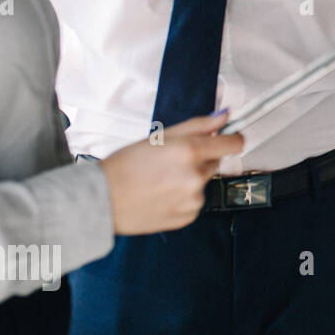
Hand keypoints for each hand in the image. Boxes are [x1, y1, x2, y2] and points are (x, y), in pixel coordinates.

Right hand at [99, 112, 243, 234]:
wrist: (101, 201)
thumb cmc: (124, 167)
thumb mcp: (159, 137)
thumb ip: (197, 126)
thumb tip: (223, 117)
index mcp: (189, 151)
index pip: (233, 144)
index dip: (232, 139)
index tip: (229, 138)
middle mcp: (195, 176)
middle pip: (215, 162)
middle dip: (199, 159)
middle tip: (171, 161)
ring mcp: (193, 199)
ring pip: (203, 182)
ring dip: (190, 179)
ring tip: (161, 180)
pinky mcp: (188, 216)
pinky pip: (195, 201)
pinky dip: (183, 197)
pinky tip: (161, 195)